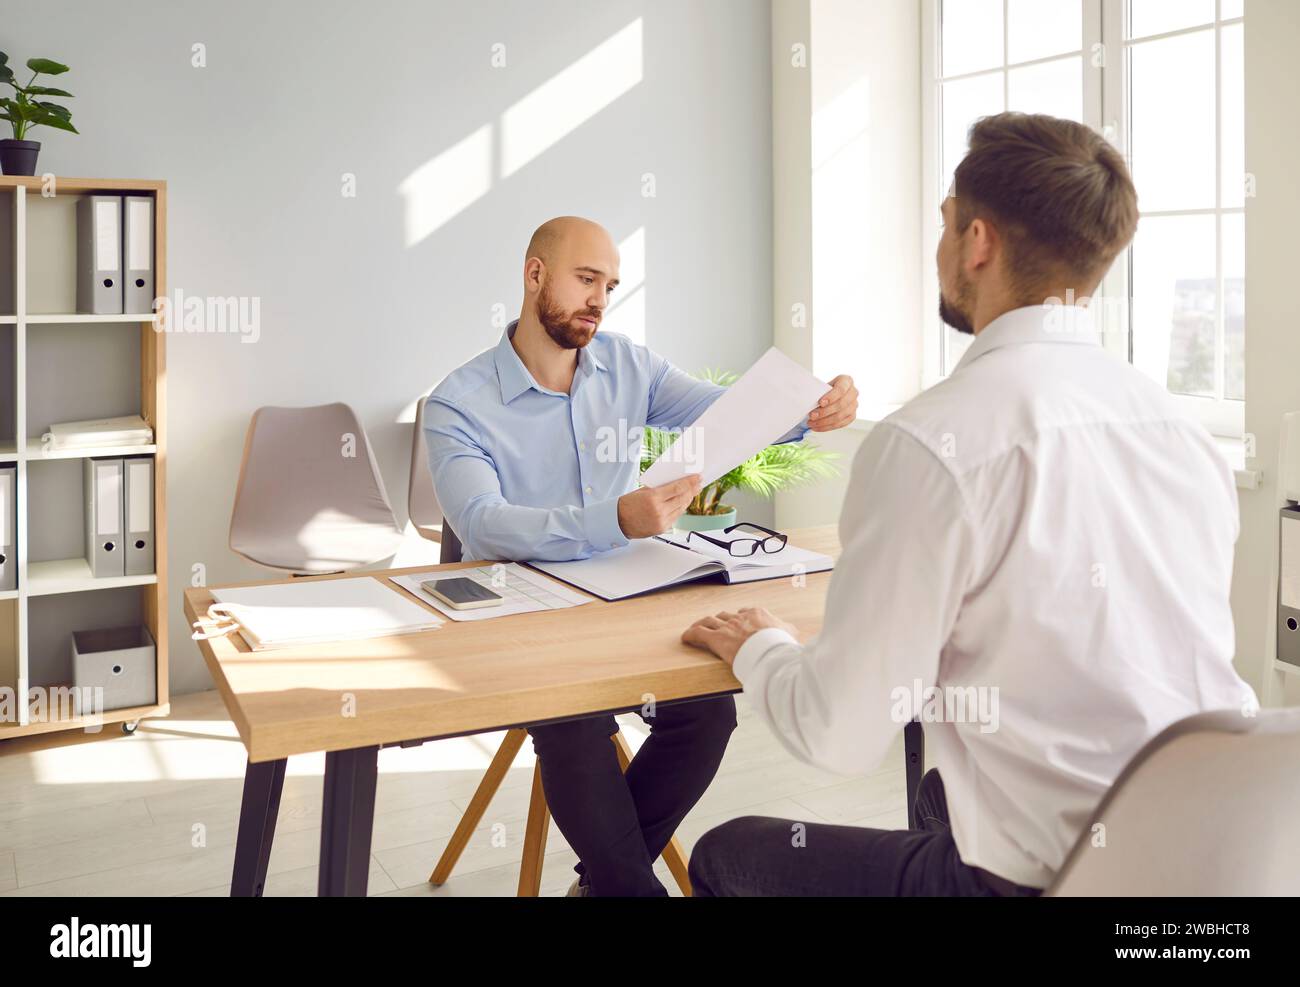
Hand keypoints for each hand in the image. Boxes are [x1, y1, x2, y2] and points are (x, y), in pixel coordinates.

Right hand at [617, 474, 701, 538]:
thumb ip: (660, 488)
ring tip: (692, 492)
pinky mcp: (662, 528)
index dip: (690, 482)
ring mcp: (661, 521)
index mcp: (653, 498)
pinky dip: (681, 508)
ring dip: (688, 499)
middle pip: (682, 498)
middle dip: (692, 490)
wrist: (618, 521)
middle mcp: (659, 511)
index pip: (678, 488)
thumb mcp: (643, 491)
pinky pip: (676, 517)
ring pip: (681, 508)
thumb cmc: (628, 504)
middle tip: (698, 483)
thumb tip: (677, 483)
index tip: (697, 477)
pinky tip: (683, 502)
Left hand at [681, 606, 798, 665]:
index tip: (740, 623)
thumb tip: (793, 632)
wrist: (770, 650)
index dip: (740, 618)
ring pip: (710, 621)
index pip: (745, 612)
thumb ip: (788, 630)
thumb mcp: (790, 634)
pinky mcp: (717, 639)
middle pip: (726, 615)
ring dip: (703, 624)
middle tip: (717, 626)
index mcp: (757, 614)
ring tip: (698, 627)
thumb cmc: (780, 644)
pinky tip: (685, 638)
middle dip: (721, 620)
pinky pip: (698, 633)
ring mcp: (727, 627)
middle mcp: (740, 618)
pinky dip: (690, 635)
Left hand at [808, 374, 857, 430]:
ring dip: (824, 422)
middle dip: (825, 412)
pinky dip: (827, 427)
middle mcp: (853, 392)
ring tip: (811, 423)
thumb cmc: (824, 389)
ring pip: (840, 416)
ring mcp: (854, 405)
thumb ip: (817, 391)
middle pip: (841, 404)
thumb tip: (808, 401)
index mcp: (847, 380)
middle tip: (812, 415)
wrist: (829, 395)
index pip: (841, 389)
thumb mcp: (821, 386)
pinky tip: (817, 427)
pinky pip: (840, 424)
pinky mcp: (851, 416)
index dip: (831, 397)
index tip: (820, 403)